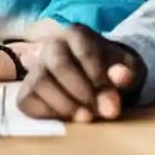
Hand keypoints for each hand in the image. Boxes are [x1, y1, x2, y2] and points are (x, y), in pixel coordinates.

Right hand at [16, 24, 144, 122]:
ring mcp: (36, 67)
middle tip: (99, 112)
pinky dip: (44, 112)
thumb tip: (121, 77)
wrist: (100, 81)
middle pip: (58, 64)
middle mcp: (52, 46)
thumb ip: (126, 73)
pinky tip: (66, 119)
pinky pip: (26, 100)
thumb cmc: (113, 73)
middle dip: (81, 91)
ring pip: (39, 82)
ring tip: (85, 118)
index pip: (84, 51)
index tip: (112, 100)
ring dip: (64, 104)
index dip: (98, 77)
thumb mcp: (128, 70)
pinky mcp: (27, 89)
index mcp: (77, 34)